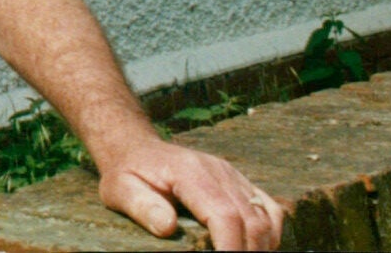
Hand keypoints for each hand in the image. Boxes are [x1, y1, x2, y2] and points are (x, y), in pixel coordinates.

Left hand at [98, 136, 284, 250]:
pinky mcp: (240, 182)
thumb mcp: (120, 189)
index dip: (231, 248)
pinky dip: (269, 233)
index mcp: (190, 172)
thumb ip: (141, 206)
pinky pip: (270, 209)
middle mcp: (219, 171)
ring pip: (266, 217)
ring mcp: (233, 175)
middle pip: (252, 221)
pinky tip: (254, 249)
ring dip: (261, 246)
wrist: (137, 148)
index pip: (224, 215)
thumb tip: (167, 227)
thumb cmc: (128, 172)